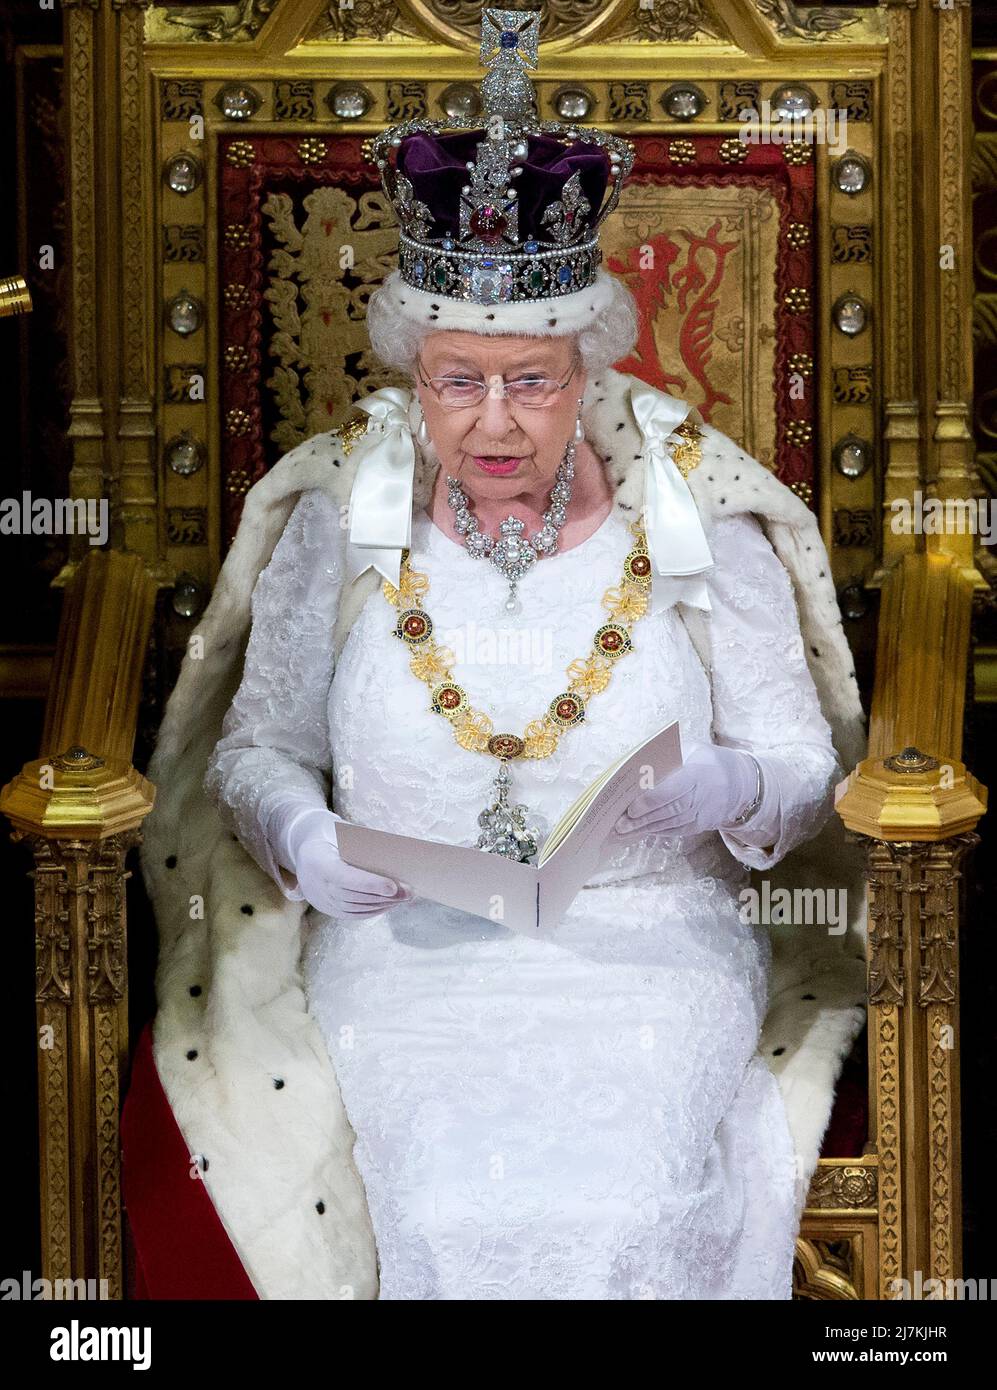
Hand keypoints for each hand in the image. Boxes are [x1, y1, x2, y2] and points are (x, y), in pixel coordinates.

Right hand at [281, 807, 412, 917]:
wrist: (305, 849)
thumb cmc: (330, 835)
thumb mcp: (342, 832)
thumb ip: (362, 844)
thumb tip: (394, 856)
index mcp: (317, 861)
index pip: (345, 877)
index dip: (369, 884)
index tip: (393, 887)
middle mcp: (315, 885)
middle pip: (352, 896)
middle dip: (383, 896)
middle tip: (409, 892)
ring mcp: (319, 900)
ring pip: (353, 908)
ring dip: (381, 905)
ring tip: (403, 898)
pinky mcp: (325, 908)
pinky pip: (350, 914)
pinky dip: (372, 911)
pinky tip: (389, 904)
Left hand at [613, 739, 759, 841]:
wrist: (740, 782)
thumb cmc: (707, 760)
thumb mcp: (691, 750)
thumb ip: (666, 757)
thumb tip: (635, 767)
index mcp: (699, 772)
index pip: (673, 789)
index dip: (651, 800)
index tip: (631, 806)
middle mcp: (703, 796)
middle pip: (670, 810)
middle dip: (643, 818)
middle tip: (619, 824)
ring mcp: (704, 813)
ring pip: (671, 824)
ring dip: (645, 829)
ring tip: (623, 831)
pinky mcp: (701, 825)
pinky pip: (676, 830)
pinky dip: (657, 832)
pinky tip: (640, 832)